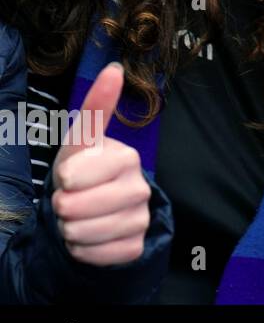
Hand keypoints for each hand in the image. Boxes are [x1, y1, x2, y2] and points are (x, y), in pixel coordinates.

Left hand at [49, 63, 151, 265]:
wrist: (100, 210)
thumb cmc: (85, 172)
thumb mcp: (80, 143)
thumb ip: (96, 108)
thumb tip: (114, 68)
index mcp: (126, 156)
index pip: (73, 175)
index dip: (64, 179)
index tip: (71, 176)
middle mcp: (139, 185)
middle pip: (74, 208)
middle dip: (63, 208)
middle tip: (73, 200)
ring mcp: (141, 216)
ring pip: (84, 233)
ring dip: (72, 230)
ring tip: (82, 217)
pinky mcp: (137, 243)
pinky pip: (98, 254)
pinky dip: (86, 251)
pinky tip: (93, 237)